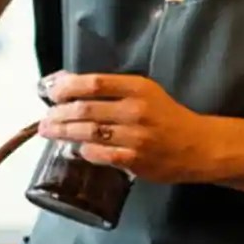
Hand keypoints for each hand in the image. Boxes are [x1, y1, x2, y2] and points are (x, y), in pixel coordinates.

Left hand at [38, 73, 221, 183]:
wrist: (199, 146)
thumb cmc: (167, 117)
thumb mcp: (146, 94)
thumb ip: (114, 91)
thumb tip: (72, 88)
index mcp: (138, 88)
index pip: (95, 83)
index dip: (68, 87)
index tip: (52, 92)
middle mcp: (136, 110)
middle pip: (86, 109)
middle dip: (58, 114)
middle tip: (44, 119)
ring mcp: (136, 137)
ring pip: (89, 133)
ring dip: (63, 133)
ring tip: (48, 132)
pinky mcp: (136, 160)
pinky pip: (101, 155)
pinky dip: (85, 151)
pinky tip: (76, 150)